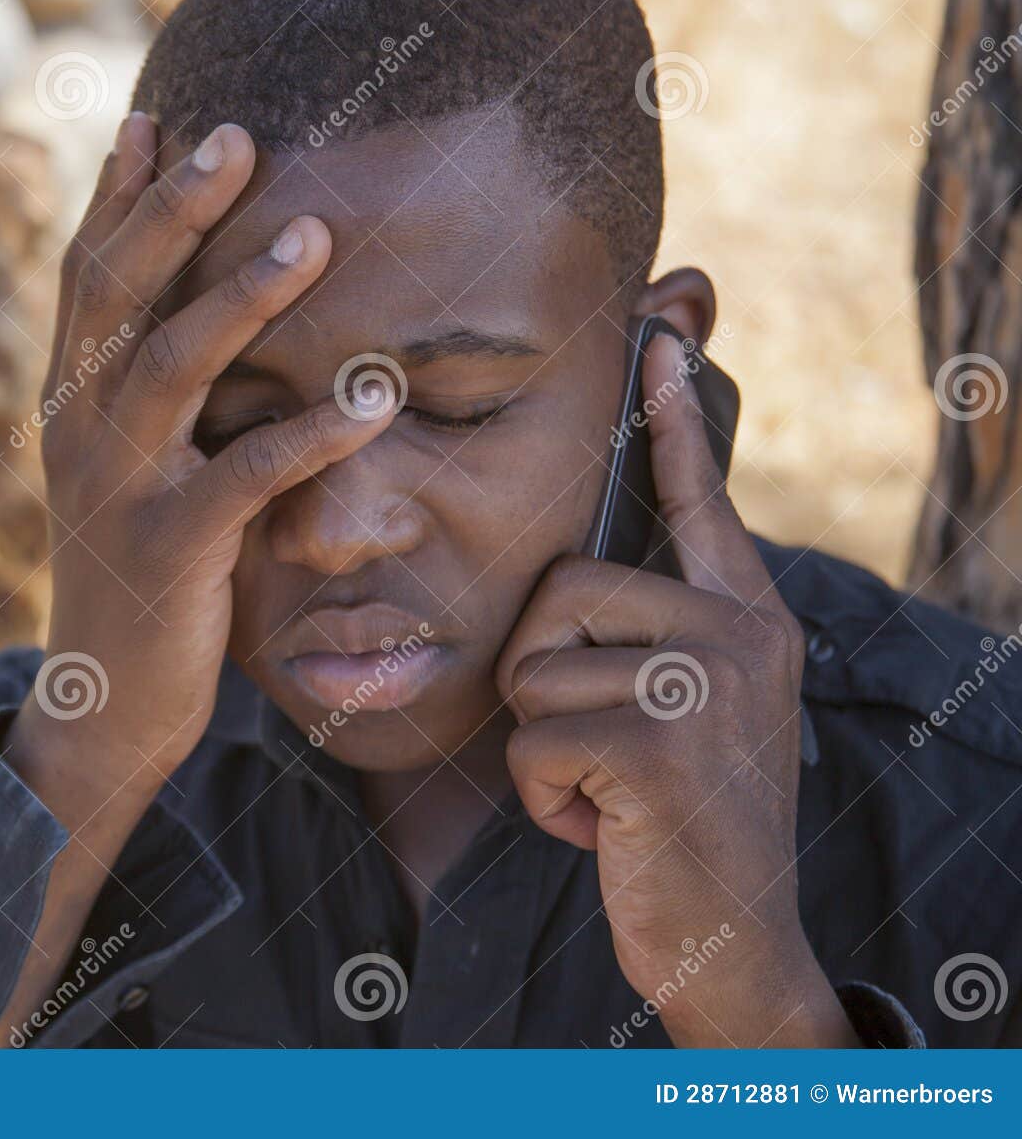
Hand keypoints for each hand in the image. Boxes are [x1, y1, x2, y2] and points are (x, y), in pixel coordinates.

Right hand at [12, 115, 395, 781]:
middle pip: (121, 296)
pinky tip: (370, 401)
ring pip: (177, 366)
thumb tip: (194, 331)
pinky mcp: (174, 549)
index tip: (151, 122)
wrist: (100, 709)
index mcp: (71, 407)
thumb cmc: (133, 584)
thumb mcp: (122, 482)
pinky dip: (311, 435)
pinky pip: (246, 475)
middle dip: (175, 210)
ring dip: (245, 295)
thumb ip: (146, 407)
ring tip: (315, 236)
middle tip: (236, 138)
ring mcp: (122, 488)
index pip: (87, 282)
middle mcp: (82, 432)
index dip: (115, 199)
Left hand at [495, 333, 856, 1046]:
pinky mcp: (663, 744)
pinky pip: (533, 738)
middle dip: (543, 676)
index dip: (670, 421)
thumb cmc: (682, 823)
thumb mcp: (687, 716)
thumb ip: (654, 641)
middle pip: (561, 590)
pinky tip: (603, 825)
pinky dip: (545, 797)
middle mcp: (738, 635)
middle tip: (599, 744)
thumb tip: (573, 585)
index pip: (698, 503)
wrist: (733, 941)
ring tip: (609, 788)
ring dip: (545, 747)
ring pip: (534, 668)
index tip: (651, 337)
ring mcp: (707, 686)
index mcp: (745, 619)